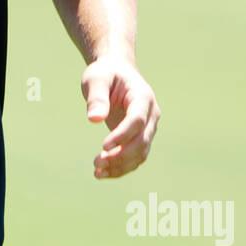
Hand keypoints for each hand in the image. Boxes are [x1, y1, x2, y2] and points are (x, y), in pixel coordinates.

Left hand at [81, 56, 159, 178]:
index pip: (137, 120)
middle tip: (96, 163)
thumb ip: (96, 97)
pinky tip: (102, 173)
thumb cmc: (106, 73)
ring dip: (120, 166)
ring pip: (140, 154)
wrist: (116, 72)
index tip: (103, 146)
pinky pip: (135, 157)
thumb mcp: (96, 78)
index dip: (122, 135)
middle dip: (120, 155)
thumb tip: (94, 119)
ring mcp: (148, 127)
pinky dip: (121, 167)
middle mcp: (151, 114)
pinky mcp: (140, 137)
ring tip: (97, 172)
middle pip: (141, 141)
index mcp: (143, 97)